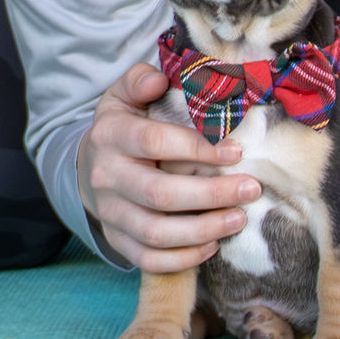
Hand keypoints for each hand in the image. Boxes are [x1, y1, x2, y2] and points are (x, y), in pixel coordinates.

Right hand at [77, 62, 261, 273]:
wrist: (88, 167)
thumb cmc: (122, 126)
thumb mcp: (124, 94)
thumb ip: (140, 80)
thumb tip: (159, 79)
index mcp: (111, 135)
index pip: (155, 143)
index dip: (197, 149)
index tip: (236, 152)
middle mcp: (107, 177)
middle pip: (160, 194)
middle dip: (211, 194)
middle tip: (251, 188)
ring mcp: (110, 213)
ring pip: (156, 233)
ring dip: (203, 230)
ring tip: (239, 218)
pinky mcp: (118, 240)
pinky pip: (149, 259)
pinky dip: (183, 258)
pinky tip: (213, 245)